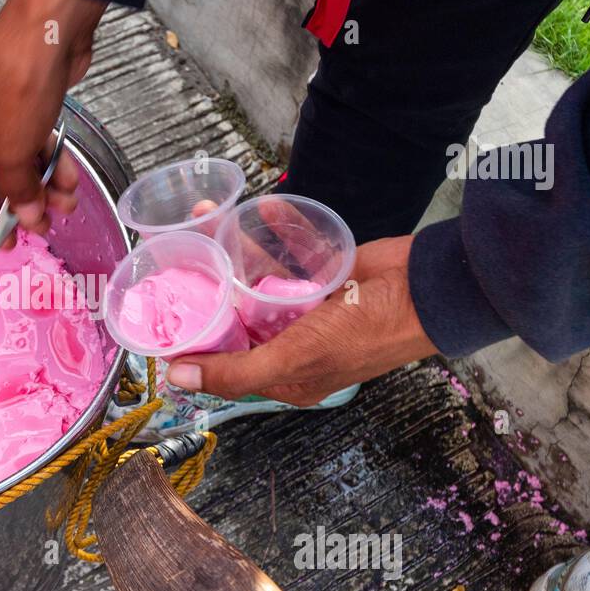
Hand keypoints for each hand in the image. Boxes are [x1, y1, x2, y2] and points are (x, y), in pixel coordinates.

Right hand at [0, 0, 105, 236]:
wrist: (52, 24)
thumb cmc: (20, 75)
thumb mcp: (13, 145)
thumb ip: (18, 188)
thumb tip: (27, 219)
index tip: (7, 247)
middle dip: (23, 199)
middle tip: (46, 224)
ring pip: (15, 160)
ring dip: (42, 183)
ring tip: (67, 201)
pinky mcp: (18, 100)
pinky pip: (30, 141)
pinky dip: (49, 159)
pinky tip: (69, 177)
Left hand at [164, 236, 437, 404]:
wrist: (427, 290)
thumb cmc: (365, 334)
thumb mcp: (294, 360)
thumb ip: (236, 371)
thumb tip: (177, 380)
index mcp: (285, 376)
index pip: (225, 363)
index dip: (194, 343)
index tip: (161, 315)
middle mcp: (293, 343)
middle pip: (237, 316)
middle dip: (208, 287)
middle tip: (176, 257)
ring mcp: (309, 306)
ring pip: (259, 278)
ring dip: (234, 250)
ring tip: (205, 221)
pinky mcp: (325, 272)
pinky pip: (292, 251)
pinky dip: (277, 230)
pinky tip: (258, 210)